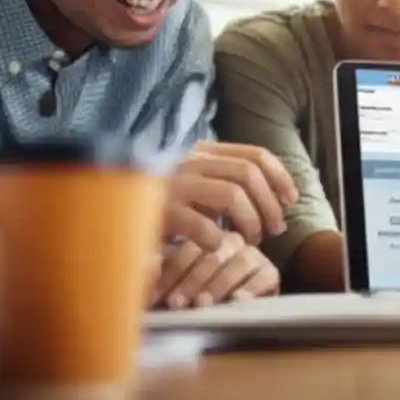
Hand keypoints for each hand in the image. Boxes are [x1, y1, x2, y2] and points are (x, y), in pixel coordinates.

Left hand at [151, 232, 279, 309]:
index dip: (171, 274)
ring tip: (202, 303)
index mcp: (204, 237)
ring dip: (218, 285)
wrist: (237, 305)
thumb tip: (148, 265)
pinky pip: (264, 276)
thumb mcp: (175, 282)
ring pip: (238, 263)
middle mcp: (230, 241)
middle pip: (213, 256)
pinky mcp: (270, 272)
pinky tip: (237, 300)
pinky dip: (251, 288)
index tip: (156, 297)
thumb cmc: (198, 294)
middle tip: (177, 302)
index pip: (188, 250)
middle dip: (192, 281)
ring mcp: (252, 256)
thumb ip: (160, 273)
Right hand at [164, 142, 298, 247]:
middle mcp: (190, 162)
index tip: (290, 201)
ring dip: (250, 221)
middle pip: (248, 175)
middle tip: (273, 230)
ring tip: (250, 240)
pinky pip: (203, 226)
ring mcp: (175, 185)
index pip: (255, 155)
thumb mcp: (195, 181)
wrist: (109, 208)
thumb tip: (275, 194)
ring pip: (232, 196)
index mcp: (203, 152)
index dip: (280, 177)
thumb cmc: (162, 201)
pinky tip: (216, 247)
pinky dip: (217, 239)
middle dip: (269, 205)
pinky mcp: (162, 212)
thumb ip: (225, 179)